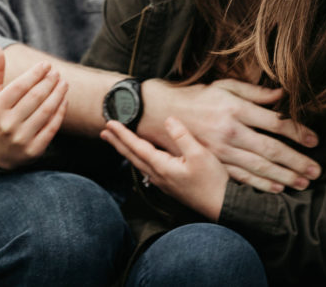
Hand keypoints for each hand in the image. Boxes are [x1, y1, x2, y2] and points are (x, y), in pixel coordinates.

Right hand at [0, 44, 67, 168]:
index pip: (20, 87)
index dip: (35, 74)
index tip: (46, 65)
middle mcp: (6, 125)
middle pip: (35, 98)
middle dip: (49, 82)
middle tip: (57, 72)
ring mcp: (20, 139)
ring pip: (45, 112)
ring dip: (58, 95)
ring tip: (64, 82)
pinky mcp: (33, 150)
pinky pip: (51, 128)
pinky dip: (60, 112)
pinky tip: (64, 100)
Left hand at [101, 118, 228, 220]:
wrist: (221, 206)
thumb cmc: (212, 181)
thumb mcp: (200, 154)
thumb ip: (182, 136)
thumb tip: (169, 120)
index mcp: (162, 167)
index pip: (137, 147)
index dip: (123, 134)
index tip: (110, 124)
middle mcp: (158, 175)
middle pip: (132, 156)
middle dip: (117, 143)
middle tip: (104, 131)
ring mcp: (163, 182)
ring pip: (139, 163)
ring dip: (126, 150)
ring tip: (117, 141)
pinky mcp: (170, 185)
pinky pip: (147, 168)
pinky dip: (138, 158)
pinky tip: (140, 157)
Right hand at [142, 79, 320, 192]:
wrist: (163, 113)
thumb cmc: (199, 97)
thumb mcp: (226, 86)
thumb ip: (255, 92)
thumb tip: (283, 93)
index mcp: (236, 108)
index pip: (274, 122)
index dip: (297, 131)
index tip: (315, 140)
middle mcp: (231, 131)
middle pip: (270, 149)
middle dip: (296, 161)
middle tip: (316, 170)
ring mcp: (221, 150)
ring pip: (258, 166)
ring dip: (283, 176)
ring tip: (303, 183)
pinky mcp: (214, 163)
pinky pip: (241, 177)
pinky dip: (260, 184)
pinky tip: (277, 189)